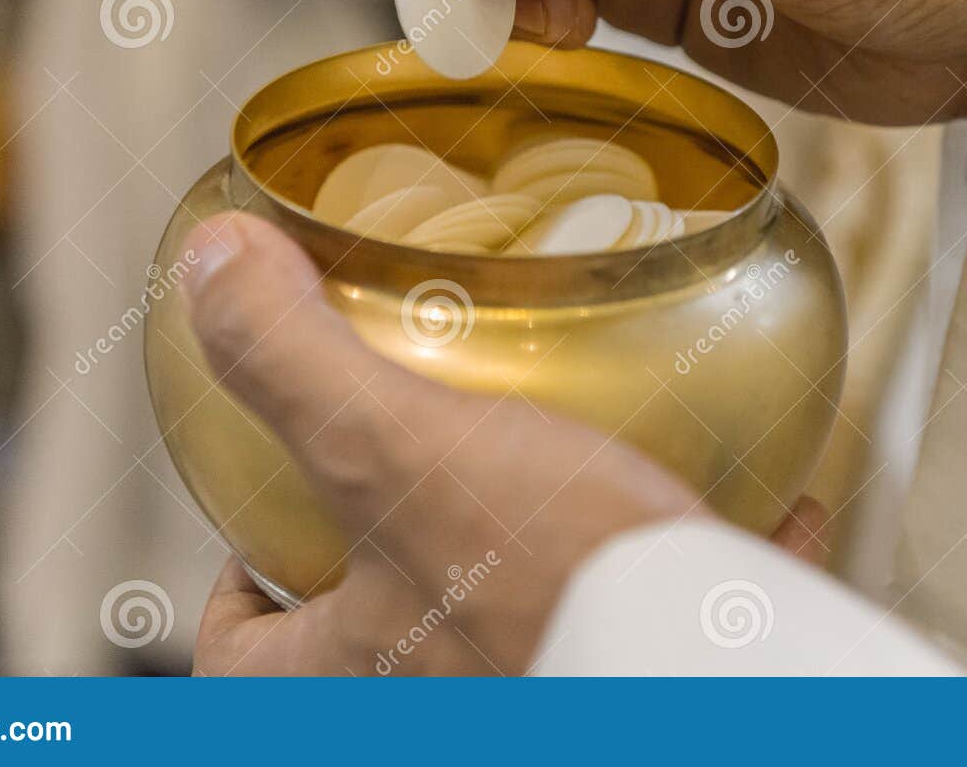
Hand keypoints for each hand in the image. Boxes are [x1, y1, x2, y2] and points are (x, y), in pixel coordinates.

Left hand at [184, 212, 829, 674]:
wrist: (722, 672)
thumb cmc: (554, 590)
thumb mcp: (399, 449)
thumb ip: (292, 360)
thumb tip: (212, 259)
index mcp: (341, 684)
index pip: (239, 657)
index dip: (237, 587)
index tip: (269, 518)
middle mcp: (436, 708)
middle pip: (378, 647)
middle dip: (398, 562)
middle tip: (431, 476)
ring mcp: (547, 694)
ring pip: (524, 637)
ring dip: (546, 565)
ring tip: (576, 482)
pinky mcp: (650, 681)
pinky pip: (664, 634)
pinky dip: (695, 578)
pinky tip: (754, 507)